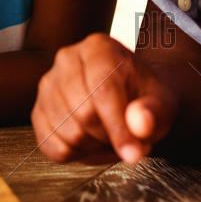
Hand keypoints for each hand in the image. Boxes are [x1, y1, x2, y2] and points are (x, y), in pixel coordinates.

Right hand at [31, 33, 178, 164]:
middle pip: (82, 113)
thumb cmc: (145, 98)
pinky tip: (91, 140)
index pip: (102, 90)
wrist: (128, 96)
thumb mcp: (163, 103)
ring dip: (93, 146)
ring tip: (109, 135)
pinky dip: (74, 153)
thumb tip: (140, 124)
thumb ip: (155, 113)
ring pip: (66, 132)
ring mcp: (48, 84)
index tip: (134, 153)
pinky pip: (51, 144)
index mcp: (99, 47)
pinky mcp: (37, 109)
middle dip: (109, 136)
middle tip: (126, 137)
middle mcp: (67, 59)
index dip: (119, 127)